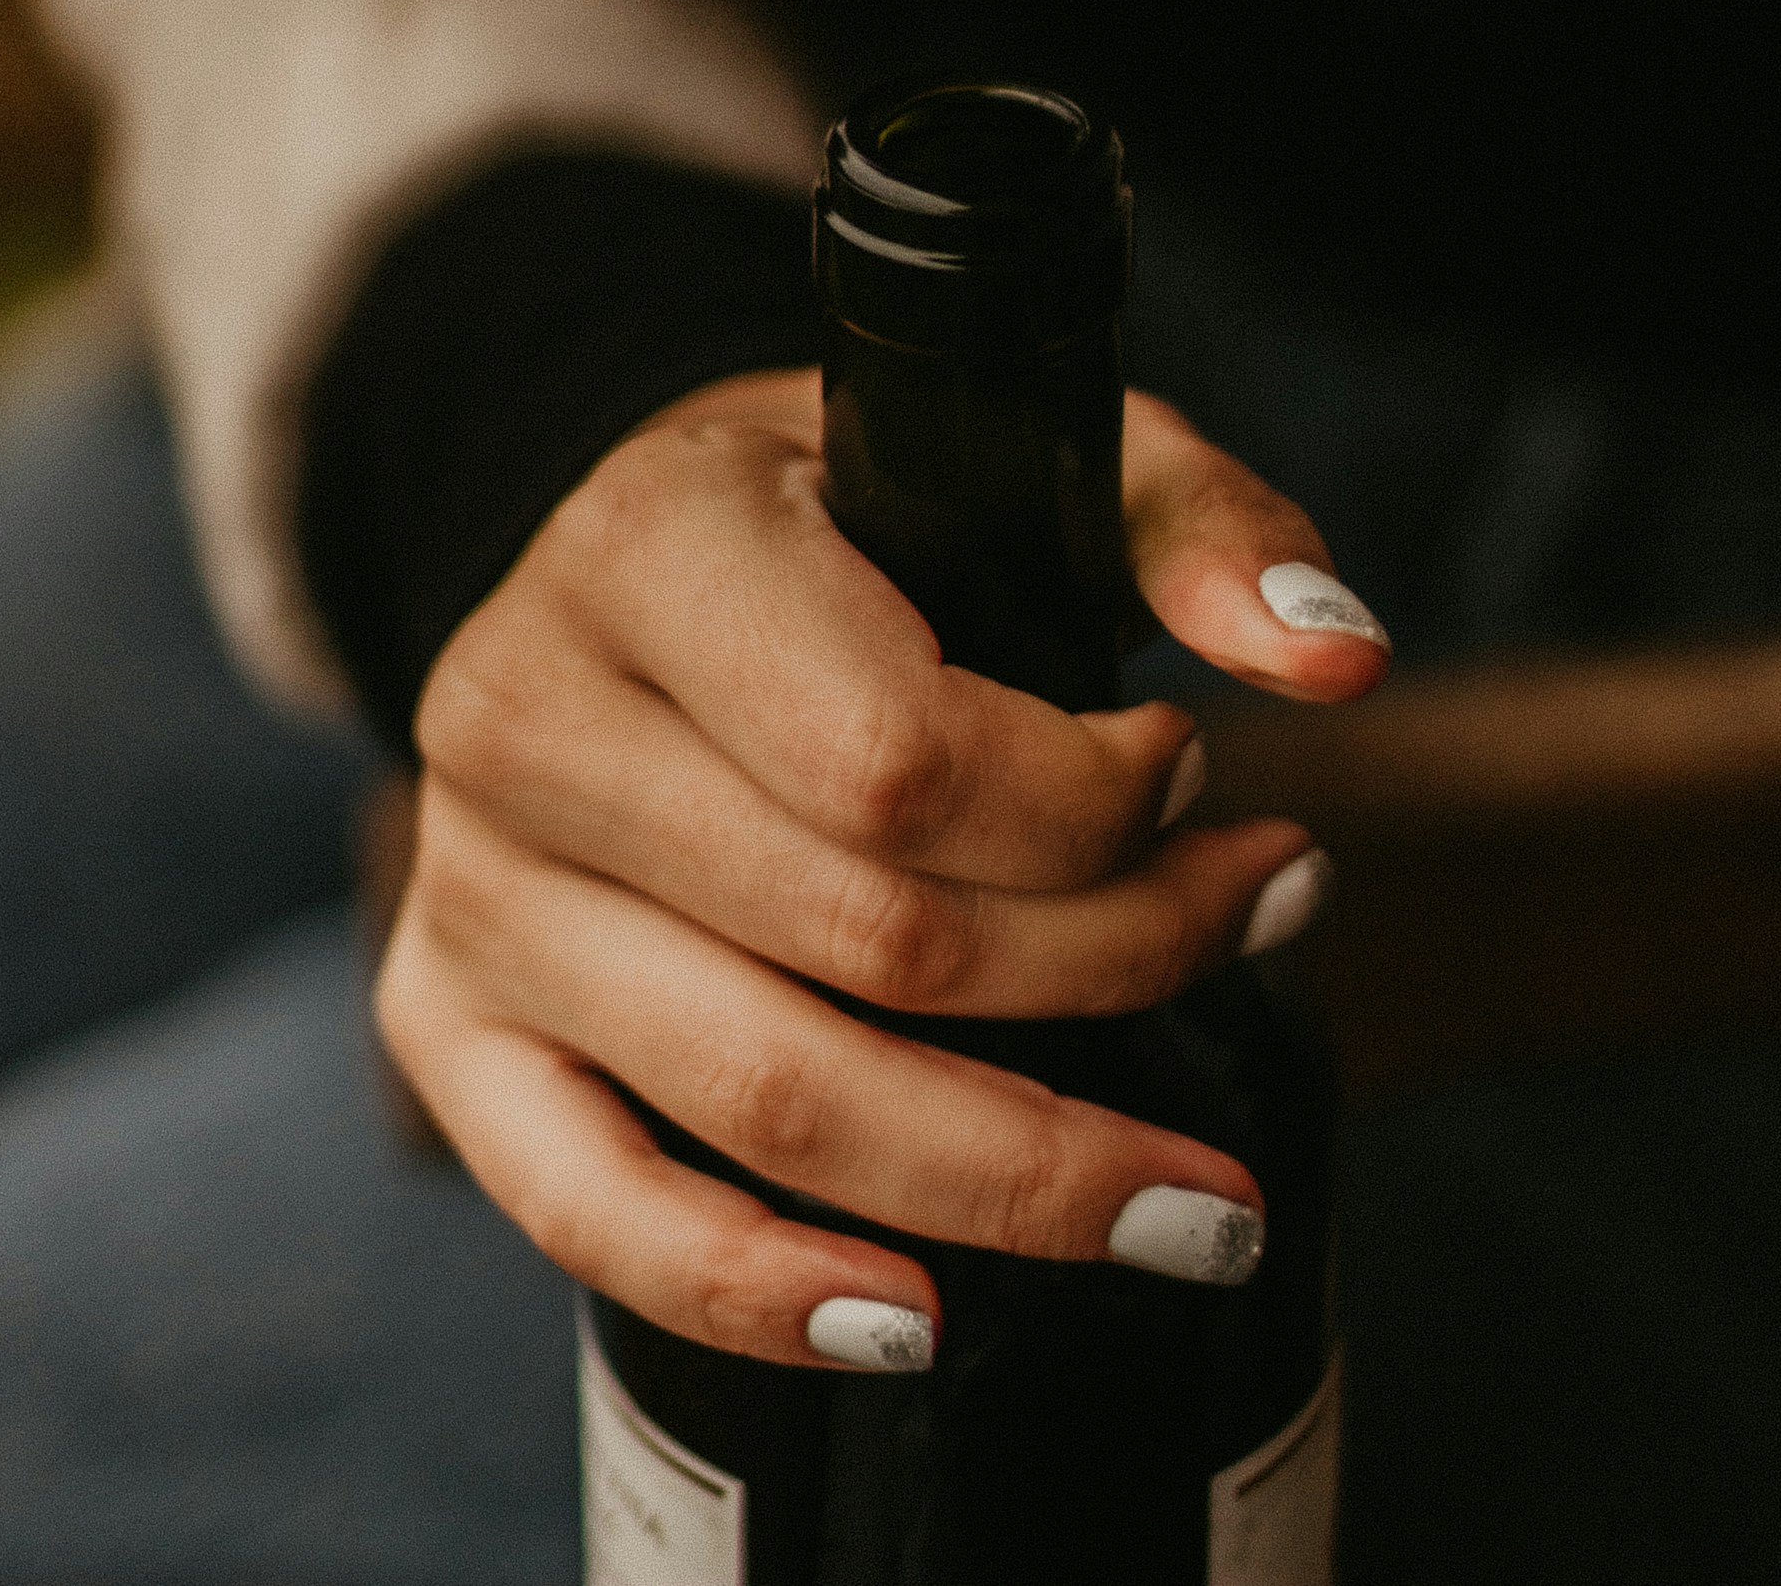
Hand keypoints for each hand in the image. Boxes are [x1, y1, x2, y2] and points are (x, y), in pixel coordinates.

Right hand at [376, 369, 1385, 1367]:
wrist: (625, 543)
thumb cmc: (845, 509)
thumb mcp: (1014, 457)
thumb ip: (1194, 529)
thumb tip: (1334, 662)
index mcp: (650, 545)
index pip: (900, 758)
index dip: (1092, 811)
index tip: (1187, 770)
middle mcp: (526, 714)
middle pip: (866, 940)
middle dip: (1114, 972)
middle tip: (1257, 932)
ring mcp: (474, 882)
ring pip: (763, 1095)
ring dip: (1013, 1177)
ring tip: (1195, 1201)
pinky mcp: (445, 1014)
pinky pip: (582, 1204)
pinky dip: (755, 1292)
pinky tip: (918, 1323)